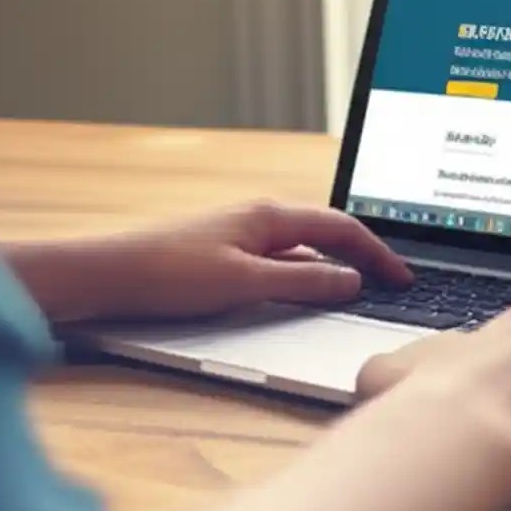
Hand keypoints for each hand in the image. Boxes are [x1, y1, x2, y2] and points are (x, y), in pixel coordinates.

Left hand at [0, 200, 411, 322]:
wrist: (108, 275)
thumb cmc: (169, 273)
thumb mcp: (246, 282)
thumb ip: (304, 282)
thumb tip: (350, 282)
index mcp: (270, 215)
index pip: (343, 228)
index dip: (378, 254)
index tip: (402, 277)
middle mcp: (260, 217)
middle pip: (327, 232)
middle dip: (364, 255)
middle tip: (391, 282)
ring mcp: (242, 234)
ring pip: (304, 247)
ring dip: (334, 266)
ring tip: (359, 290)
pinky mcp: (226, 252)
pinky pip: (281, 260)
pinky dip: (305, 275)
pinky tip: (307, 295)